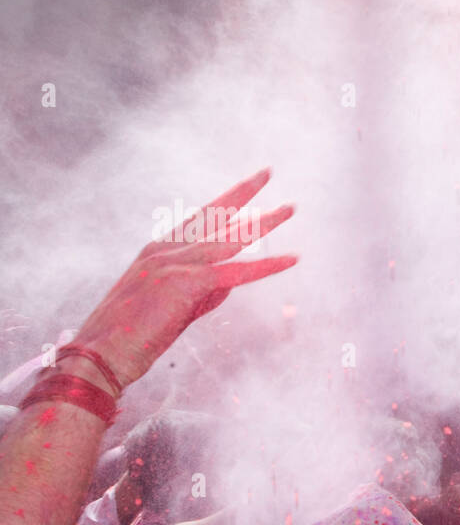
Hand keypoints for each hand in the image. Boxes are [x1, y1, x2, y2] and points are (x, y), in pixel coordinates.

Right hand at [72, 169, 296, 388]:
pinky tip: (293, 258)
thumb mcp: (172, 306)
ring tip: (290, 207)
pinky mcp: (185, 282)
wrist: (102, 353)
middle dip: (244, 193)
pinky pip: (237, 271)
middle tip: (268, 171)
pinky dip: (267, 265)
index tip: (245, 187)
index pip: (197, 219)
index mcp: (158, 251)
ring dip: (264, 221)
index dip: (224, 203)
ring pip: (229, 237)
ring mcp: (175, 262)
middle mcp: (166, 249)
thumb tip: (233, 282)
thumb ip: (204, 291)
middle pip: (214, 215)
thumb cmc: (132, 336)